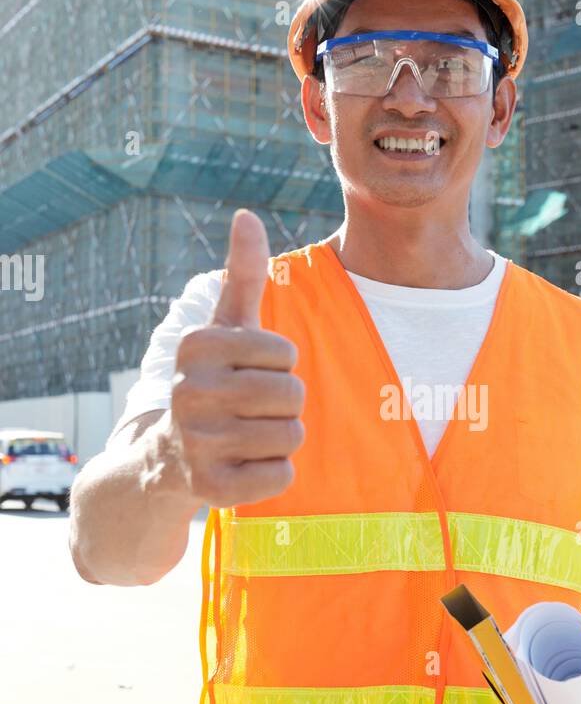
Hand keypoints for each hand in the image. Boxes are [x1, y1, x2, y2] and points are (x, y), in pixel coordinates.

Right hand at [168, 209, 304, 507]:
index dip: (278, 365)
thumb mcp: (225, 330)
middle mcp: (188, 392)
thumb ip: (242, 274)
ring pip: (291, 435)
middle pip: (292, 395)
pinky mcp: (211, 489)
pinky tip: (242, 466)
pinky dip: (273, 474)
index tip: (247, 373)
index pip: (285, 352)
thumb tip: (248, 215)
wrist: (165, 460)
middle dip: (285, 404)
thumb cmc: (213, 383)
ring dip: (280, 439)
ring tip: (246, 437)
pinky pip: (282, 476)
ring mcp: (196, 443)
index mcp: (196, 347)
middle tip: (252, 411)